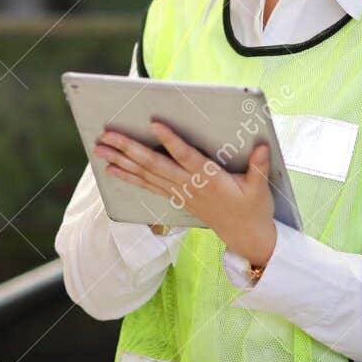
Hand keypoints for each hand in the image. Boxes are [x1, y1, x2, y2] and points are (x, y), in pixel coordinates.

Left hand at [93, 119, 277, 266]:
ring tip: (100, 149)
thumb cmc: (253, 209)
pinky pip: (147, 185)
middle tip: (107, 136)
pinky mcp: (176, 197)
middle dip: (129, 149)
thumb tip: (262, 146)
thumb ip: (258, 166)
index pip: (186, 156)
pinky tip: (112, 168)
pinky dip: (129, 176)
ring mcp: (179, 193)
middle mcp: (189, 185)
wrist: (246, 237)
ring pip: (145, 175)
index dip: (171, 140)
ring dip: (121, 161)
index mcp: (209, 179)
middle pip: (154, 165)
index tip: (154, 123)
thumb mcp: (260, 188)